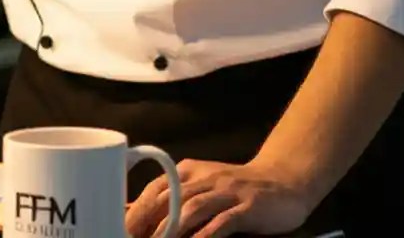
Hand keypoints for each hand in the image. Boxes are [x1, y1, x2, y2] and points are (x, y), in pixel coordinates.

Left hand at [124, 159, 313, 237]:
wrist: (285, 180)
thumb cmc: (235, 189)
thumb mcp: (200, 188)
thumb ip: (169, 201)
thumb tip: (130, 213)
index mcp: (187, 172)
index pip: (154, 190)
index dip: (135, 212)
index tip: (119, 229)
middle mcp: (204, 178)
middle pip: (168, 200)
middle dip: (146, 223)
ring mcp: (226, 191)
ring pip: (192, 209)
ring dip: (171, 229)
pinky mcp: (248, 206)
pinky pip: (223, 222)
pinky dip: (206, 234)